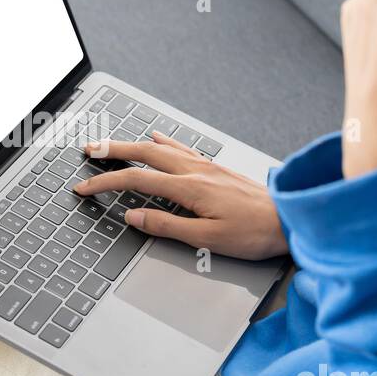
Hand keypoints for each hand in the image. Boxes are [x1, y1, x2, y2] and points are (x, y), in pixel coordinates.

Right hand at [72, 132, 286, 259]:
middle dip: (113, 151)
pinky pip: (183, 148)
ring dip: (133, 144)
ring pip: (161, 147)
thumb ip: (167, 227)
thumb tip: (134, 216)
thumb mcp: (208, 239)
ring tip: (112, 144)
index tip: (85, 188)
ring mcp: (207, 167)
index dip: (106, 183)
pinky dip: (164, 141)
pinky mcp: (217, 169)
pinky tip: (158, 136)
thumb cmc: (255, 233)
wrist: (291, 219)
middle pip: (144, 153)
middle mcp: (196, 170)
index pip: (136, 180)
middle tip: (89, 151)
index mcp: (190, 187)